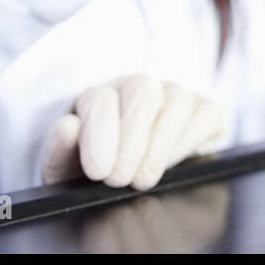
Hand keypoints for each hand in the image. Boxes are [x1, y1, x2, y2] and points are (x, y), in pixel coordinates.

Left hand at [40, 76, 223, 189]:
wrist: (127, 175)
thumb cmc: (95, 167)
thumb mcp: (66, 165)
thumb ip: (60, 148)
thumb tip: (68, 126)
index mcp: (100, 95)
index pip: (102, 99)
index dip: (100, 135)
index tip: (98, 171)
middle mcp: (139, 86)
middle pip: (143, 93)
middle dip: (131, 142)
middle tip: (119, 179)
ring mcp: (174, 94)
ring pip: (176, 103)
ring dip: (159, 146)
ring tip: (142, 178)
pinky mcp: (203, 109)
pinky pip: (204, 116)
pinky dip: (187, 142)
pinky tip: (169, 163)